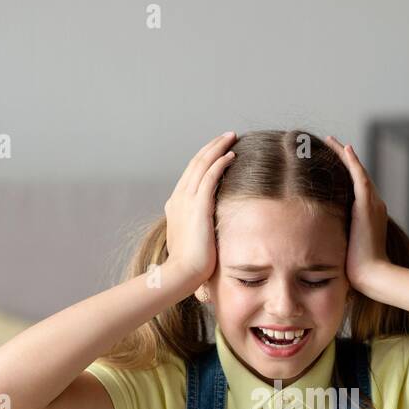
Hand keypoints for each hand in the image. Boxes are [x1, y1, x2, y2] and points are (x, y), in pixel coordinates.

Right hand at [163, 131, 236, 288]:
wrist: (182, 273)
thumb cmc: (189, 264)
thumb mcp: (192, 239)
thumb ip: (199, 226)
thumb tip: (211, 227)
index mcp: (175, 203)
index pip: (191, 173)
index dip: (205, 158)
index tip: (219, 150)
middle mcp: (179, 197)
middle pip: (196, 162)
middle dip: (212, 146)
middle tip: (228, 135)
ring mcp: (187, 200)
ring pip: (202, 164)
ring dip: (217, 148)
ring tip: (232, 137)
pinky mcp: (198, 205)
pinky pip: (210, 176)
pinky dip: (220, 163)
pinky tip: (231, 155)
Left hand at [325, 135, 389, 294]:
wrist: (372, 274)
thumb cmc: (357, 269)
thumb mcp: (344, 249)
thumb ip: (336, 238)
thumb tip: (320, 242)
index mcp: (367, 214)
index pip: (354, 187)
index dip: (342, 173)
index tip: (327, 162)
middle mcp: (373, 205)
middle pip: (355, 175)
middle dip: (341, 159)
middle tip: (327, 142)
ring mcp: (372, 204)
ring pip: (357, 171)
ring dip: (344, 155)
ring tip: (330, 140)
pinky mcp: (368, 205)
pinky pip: (360, 177)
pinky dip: (353, 162)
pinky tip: (344, 148)